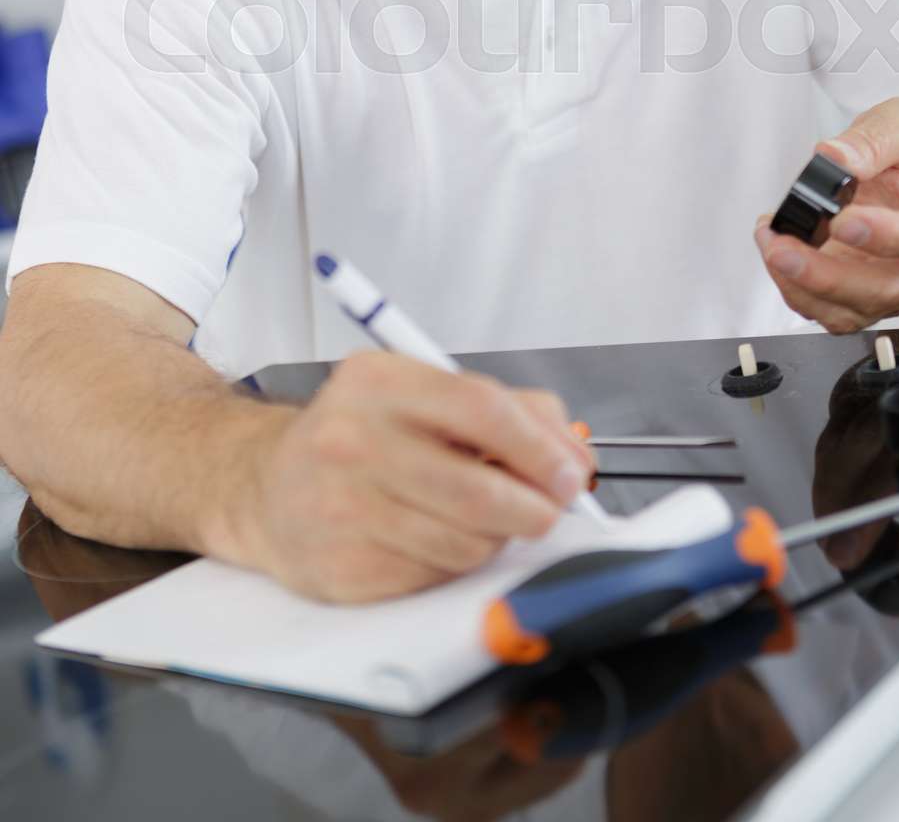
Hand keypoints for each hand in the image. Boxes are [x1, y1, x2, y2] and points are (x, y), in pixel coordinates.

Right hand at [228, 351, 595, 602]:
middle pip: (477, 488)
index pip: (482, 409)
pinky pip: (432, 577)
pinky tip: (431, 542)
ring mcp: (341, 507)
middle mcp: (352, 439)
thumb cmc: (361, 438)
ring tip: (476, 521)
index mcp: (379, 381)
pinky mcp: (341, 568)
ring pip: (463, 542)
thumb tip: (571, 452)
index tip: (571, 474)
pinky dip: (451, 565)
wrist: (266, 488)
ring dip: (492, 539)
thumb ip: (503, 411)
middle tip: (548, 512)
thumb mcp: (420, 395)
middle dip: (533, 508)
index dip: (540, 447)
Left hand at [754, 96, 898, 332]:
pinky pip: (829, 314)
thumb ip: (874, 138)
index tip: (844, 221)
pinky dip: (796, 290)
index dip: (888, 236)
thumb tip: (834, 158)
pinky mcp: (866, 304)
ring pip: (854, 311)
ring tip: (773, 244)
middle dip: (829, 275)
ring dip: (803, 285)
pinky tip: (779, 254)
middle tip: (785, 247)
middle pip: (889, 291)